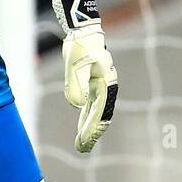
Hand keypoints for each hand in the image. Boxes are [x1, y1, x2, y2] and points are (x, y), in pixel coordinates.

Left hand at [51, 0, 117, 152]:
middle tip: (81, 149)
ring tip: (81, 145)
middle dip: (91, 135)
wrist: (84, 33)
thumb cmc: (80, 46)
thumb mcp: (75, 62)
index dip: (92, 130)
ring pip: (96, 114)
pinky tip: (81, 129)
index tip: (84, 142)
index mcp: (105, 84)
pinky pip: (91, 107)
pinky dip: (86, 119)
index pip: (100, 113)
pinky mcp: (93, 86)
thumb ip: (76, 83)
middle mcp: (106, 89)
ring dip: (89, 129)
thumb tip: (78, 105)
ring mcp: (101, 88)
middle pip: (101, 117)